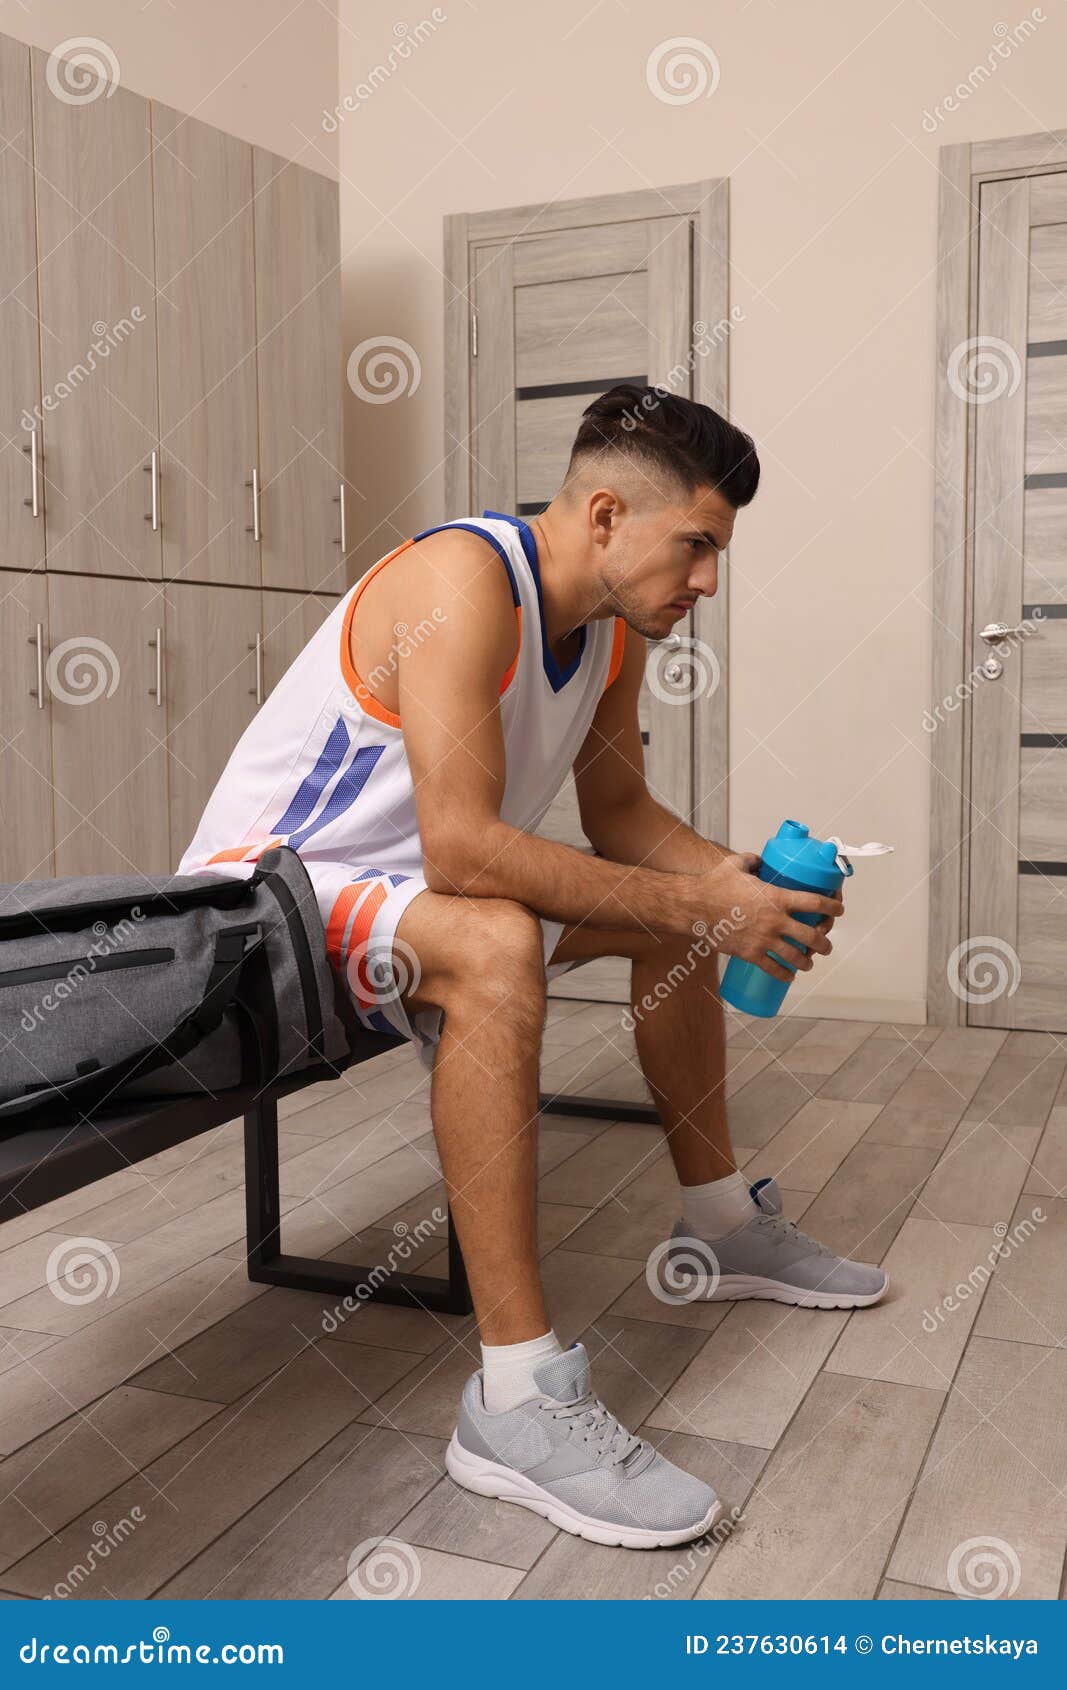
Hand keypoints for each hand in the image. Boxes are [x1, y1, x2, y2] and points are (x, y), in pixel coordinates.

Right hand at [700, 851, 843, 983]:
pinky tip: (789, 977)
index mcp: (777, 897)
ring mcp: (764, 939)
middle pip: (811, 936)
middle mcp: (775, 920)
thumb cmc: (714, 884)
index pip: (815, 903)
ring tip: (809, 963)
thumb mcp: (737, 864)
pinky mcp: (750, 954)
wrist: (694, 906)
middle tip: (825, 944)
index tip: (839, 909)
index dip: (832, 906)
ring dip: (807, 962)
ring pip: (795, 956)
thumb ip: (753, 860)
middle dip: (823, 943)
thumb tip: (761, 860)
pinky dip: (784, 975)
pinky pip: (773, 968)